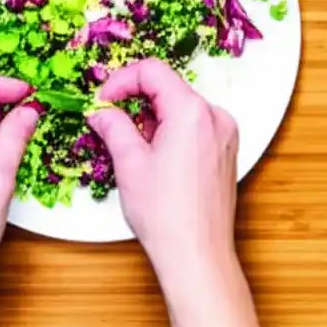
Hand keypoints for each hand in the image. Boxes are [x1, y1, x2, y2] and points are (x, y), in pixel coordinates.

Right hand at [87, 59, 238, 276]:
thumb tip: (101, 112)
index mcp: (192, 112)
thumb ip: (113, 126)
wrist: (196, 255)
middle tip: (110, 122)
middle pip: (168, 88)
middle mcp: (215, 117)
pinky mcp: (225, 152)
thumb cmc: (166, 214)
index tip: (103, 100)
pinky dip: (170, 132)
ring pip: (180, 108)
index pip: (152, 71)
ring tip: (132, 149)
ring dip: (152, 118)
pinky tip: (154, 159)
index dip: (121, 81)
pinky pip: (194, 127)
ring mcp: (224, 135)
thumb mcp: (129, 162)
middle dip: (135, 101)